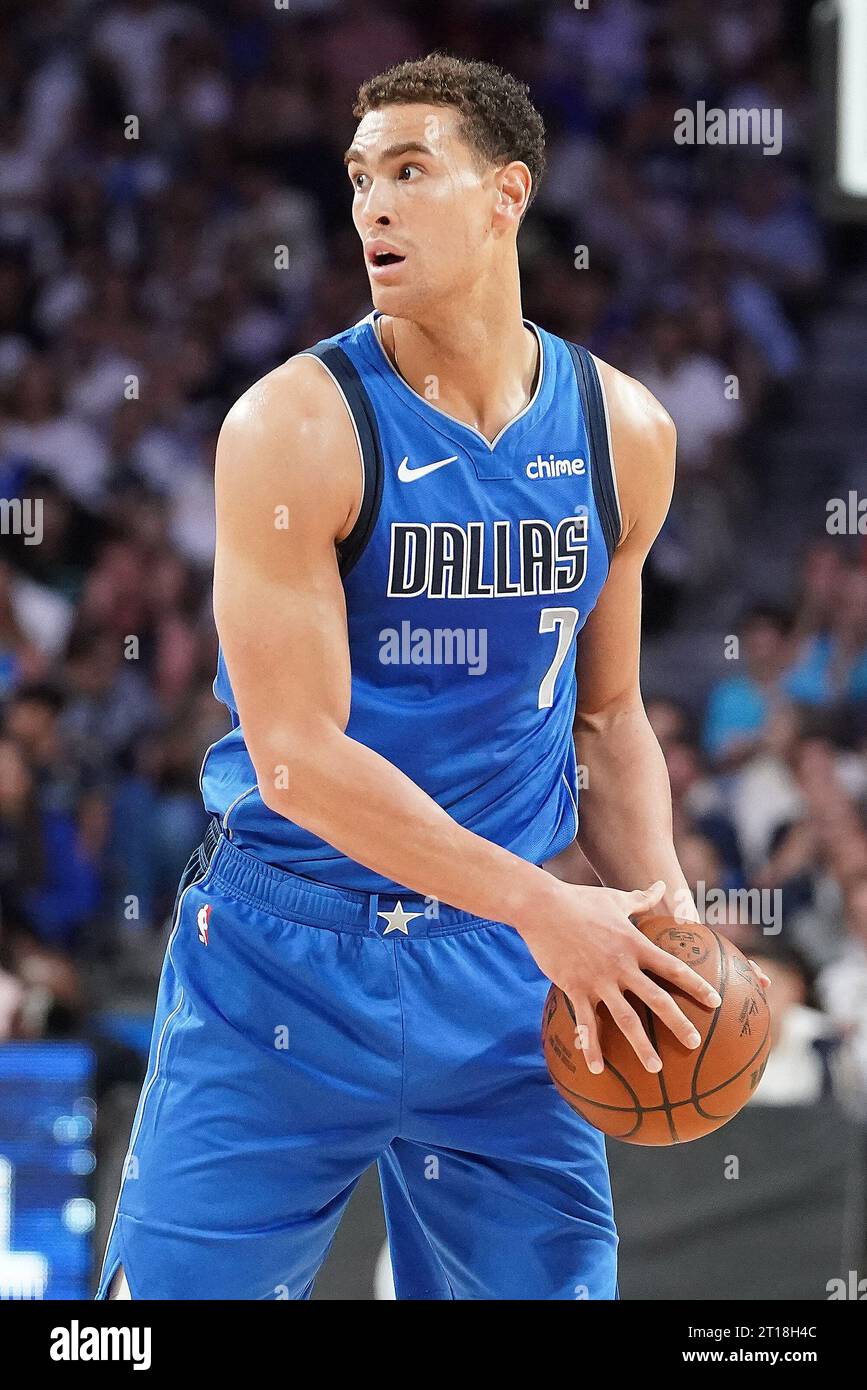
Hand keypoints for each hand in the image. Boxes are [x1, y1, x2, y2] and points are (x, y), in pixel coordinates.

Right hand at [518, 878, 722, 1074]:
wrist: (542, 906)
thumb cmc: (580, 900)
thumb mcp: (615, 898)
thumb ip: (641, 899)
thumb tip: (660, 885)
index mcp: (634, 944)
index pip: (672, 967)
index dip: (695, 985)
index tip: (715, 1002)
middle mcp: (621, 965)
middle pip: (656, 998)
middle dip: (678, 1022)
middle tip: (695, 1043)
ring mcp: (598, 979)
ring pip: (625, 1018)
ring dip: (641, 1044)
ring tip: (655, 1069)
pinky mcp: (575, 988)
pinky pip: (586, 1023)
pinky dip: (592, 1047)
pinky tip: (597, 1069)